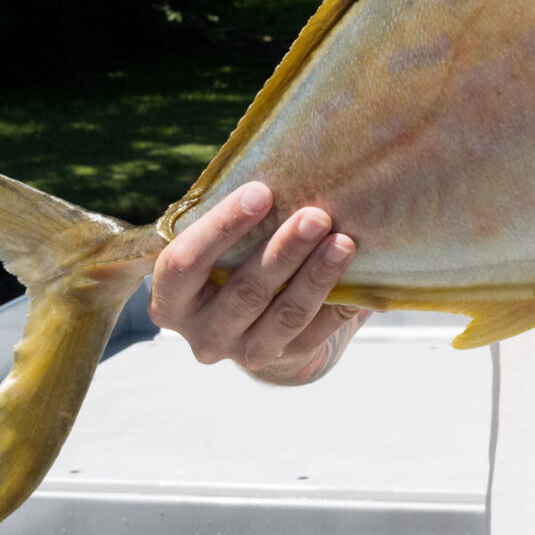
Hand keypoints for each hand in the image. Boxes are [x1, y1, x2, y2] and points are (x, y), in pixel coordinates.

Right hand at [148, 181, 368, 384]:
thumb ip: (235, 217)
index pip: (185, 263)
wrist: (248, 319)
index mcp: (171, 298)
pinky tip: (363, 276)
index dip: (222, 227)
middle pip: (244, 293)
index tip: (261, 191)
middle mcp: (202, 334)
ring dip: (317, 276)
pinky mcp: (286, 358)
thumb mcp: (216, 242)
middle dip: (284, 251)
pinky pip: (318, 331)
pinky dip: (341, 301)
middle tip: (316, 215)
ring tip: (344, 243)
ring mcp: (243, 352)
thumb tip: (282, 176)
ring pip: (285, 316)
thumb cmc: (230, 257)